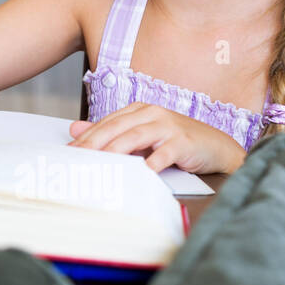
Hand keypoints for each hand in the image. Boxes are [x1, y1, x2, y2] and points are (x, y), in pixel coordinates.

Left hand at [67, 103, 246, 174]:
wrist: (217, 147)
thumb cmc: (178, 142)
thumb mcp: (142, 135)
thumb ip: (112, 133)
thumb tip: (75, 129)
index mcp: (139, 110)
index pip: (106, 123)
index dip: (86, 138)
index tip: (67, 152)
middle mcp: (151, 114)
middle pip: (116, 128)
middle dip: (92, 144)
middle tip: (74, 159)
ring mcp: (168, 126)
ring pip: (135, 137)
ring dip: (114, 151)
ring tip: (96, 164)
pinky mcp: (183, 142)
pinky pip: (162, 154)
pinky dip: (149, 164)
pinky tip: (136, 173)